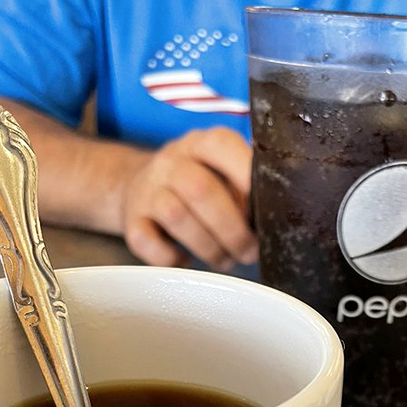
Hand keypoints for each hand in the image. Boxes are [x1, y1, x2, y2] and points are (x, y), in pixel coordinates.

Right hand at [122, 127, 257, 270]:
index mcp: (200, 145)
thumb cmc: (196, 185)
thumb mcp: (220, 173)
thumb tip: (276, 218)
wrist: (137, 189)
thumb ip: (245, 188)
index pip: (221, 144)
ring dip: (208, 247)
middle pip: (199, 189)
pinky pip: (147, 241)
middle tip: (249, 252)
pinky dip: (170, 258)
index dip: (245, 173)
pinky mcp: (131, 220)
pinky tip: (186, 261)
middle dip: (232, 229)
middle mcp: (171, 162)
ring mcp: (147, 190)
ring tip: (224, 260)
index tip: (266, 206)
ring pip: (175, 216)